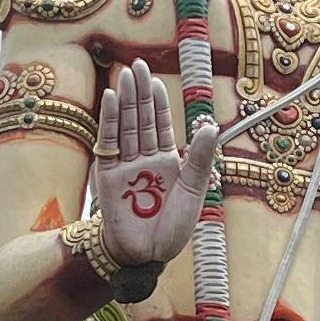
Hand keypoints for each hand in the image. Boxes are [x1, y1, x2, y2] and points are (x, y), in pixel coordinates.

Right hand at [94, 59, 215, 275]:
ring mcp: (126, 166)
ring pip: (126, 126)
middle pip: (142, 120)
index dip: (159, 103)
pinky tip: (111, 99)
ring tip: (126, 74)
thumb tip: (210, 126)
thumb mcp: (194, 192)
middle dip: (140, 93)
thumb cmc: (171, 230)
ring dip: (126, 100)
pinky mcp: (108, 175)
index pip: (161, 126)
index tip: (155, 80)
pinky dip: (110, 121)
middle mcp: (145, 161)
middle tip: (138, 64)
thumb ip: (200, 159)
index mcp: (168, 164)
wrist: (146, 256)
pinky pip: (109, 143)